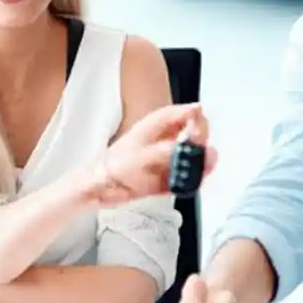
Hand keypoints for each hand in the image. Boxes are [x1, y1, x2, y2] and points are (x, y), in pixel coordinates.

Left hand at [88, 103, 217, 206]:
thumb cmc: (111, 165)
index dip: (194, 114)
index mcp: (154, 127)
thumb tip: (184, 148)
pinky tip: (192, 182)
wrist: (100, 189)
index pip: (181, 114)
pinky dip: (191, 181)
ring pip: (192, 158)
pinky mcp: (167, 179)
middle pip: (192, 135)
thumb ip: (163, 152)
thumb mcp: (139, 155)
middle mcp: (163, 141)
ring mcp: (166, 160)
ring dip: (200, 162)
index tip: (201, 119)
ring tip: (203, 167)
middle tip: (202, 147)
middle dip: (200, 140)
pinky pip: (186, 179)